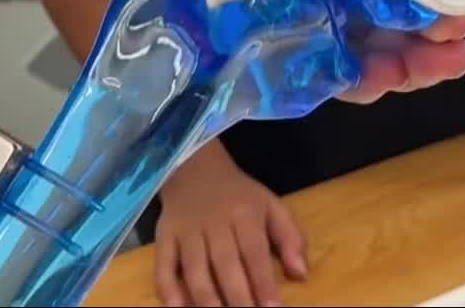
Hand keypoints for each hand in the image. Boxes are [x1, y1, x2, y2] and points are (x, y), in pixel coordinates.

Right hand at [154, 146, 308, 306]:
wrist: (195, 169)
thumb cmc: (240, 197)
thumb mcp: (272, 206)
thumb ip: (291, 238)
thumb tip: (301, 275)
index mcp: (245, 214)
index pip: (255, 252)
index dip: (263, 282)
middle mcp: (215, 223)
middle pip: (225, 264)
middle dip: (237, 297)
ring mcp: (187, 231)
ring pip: (194, 268)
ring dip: (206, 298)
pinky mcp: (164, 237)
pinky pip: (163, 265)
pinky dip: (168, 288)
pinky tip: (177, 307)